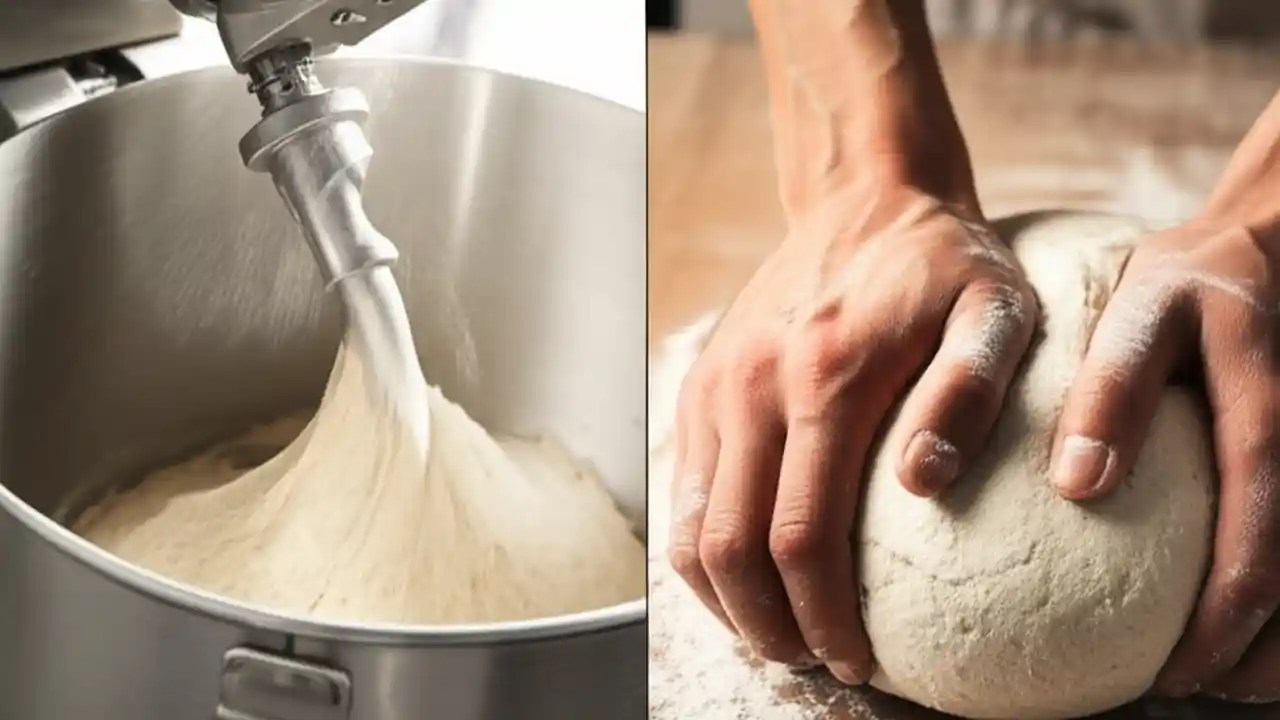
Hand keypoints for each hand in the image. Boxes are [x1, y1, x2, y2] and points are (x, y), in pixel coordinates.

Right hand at [667, 183, 1036, 683]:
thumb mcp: (995, 309)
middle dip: (766, 627)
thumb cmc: (942, 263)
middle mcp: (750, 388)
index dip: (822, 614)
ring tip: (776, 635)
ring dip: (725, 601)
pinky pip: (682, 492)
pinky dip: (705, 551)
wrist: (863, 197)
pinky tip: (748, 575)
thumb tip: (925, 485)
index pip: (799, 534)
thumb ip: (968, 392)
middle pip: (727, 549)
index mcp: (822, 378)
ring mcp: (714, 389)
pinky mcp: (699, 388)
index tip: (859, 659)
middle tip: (815, 664)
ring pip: (688, 530)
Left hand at [1049, 218, 1279, 700]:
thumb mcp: (1145, 308)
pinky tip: (1246, 617)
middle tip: (1198, 688)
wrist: (1267, 239)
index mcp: (1270, 424)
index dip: (1223, 628)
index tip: (1175, 676)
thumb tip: (1078, 485)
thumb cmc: (1193, 279)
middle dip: (1260, 658)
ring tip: (1224, 675)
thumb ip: (1114, 389)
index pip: (1260, 550)